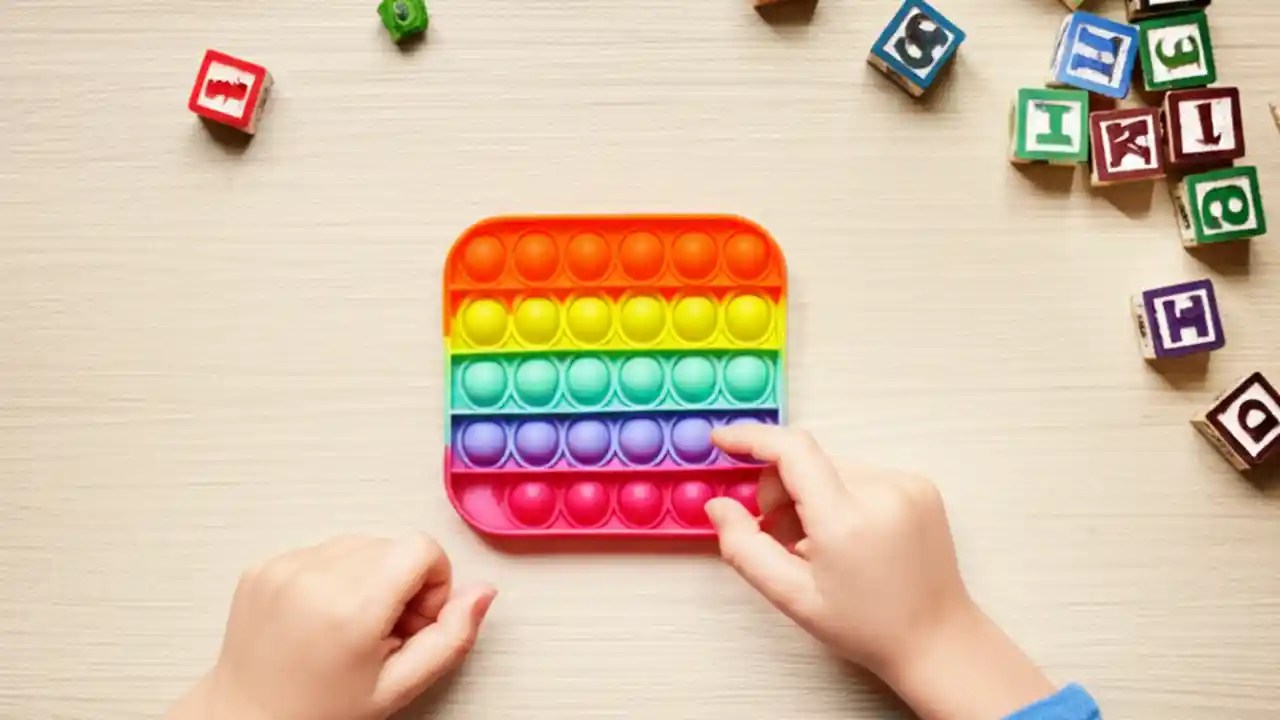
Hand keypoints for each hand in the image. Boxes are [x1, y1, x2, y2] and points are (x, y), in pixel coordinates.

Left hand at [167, 534, 496, 719]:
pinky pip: (323, 550)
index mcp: (352, 608)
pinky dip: (333, 577)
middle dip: (401, 583)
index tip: (415, 617)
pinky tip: (322, 618)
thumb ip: (451, 638)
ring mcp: (284, 568)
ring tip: (351, 626)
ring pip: (360, 544)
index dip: (433, 582)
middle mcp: (314, 578)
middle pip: (394, 545)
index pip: (422, 548)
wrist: (246, 718)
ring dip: (368, 577)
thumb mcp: (398, 686)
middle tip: (383, 632)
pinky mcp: (264, 565)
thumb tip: (482, 593)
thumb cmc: (319, 711)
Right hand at [704, 425, 1053, 719]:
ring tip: (822, 545)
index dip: (750, 438)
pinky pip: (861, 475)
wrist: (936, 640)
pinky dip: (843, 496)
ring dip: (813, 495)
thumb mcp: (793, 597)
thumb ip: (744, 548)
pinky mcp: (920, 486)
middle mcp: (883, 491)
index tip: (722, 442)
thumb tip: (719, 507)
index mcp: (847, 520)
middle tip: (783, 538)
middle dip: (781, 490)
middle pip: (807, 461)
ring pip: (832, 468)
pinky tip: (852, 538)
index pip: (792, 450)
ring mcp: (907, 485)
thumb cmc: (867, 626)